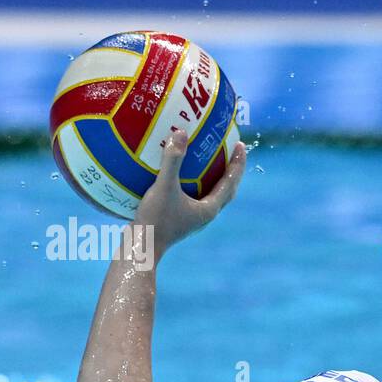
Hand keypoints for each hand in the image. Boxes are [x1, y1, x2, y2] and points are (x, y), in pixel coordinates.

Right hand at [130, 129, 245, 256]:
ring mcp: (193, 217)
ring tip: (209, 158)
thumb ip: (172, 161)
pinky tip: (177, 171)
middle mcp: (205, 214)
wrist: (140, 249)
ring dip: (213, 176)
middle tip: (232, 150)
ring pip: (210, 194)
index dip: (237, 164)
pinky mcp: (179, 218)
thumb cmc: (155, 221)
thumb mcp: (163, 187)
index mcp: (210, 208)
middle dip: (231, 170)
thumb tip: (181, 132)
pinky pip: (192, 196)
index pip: (230, 183)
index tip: (241, 145)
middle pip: (226, 189)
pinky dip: (192, 182)